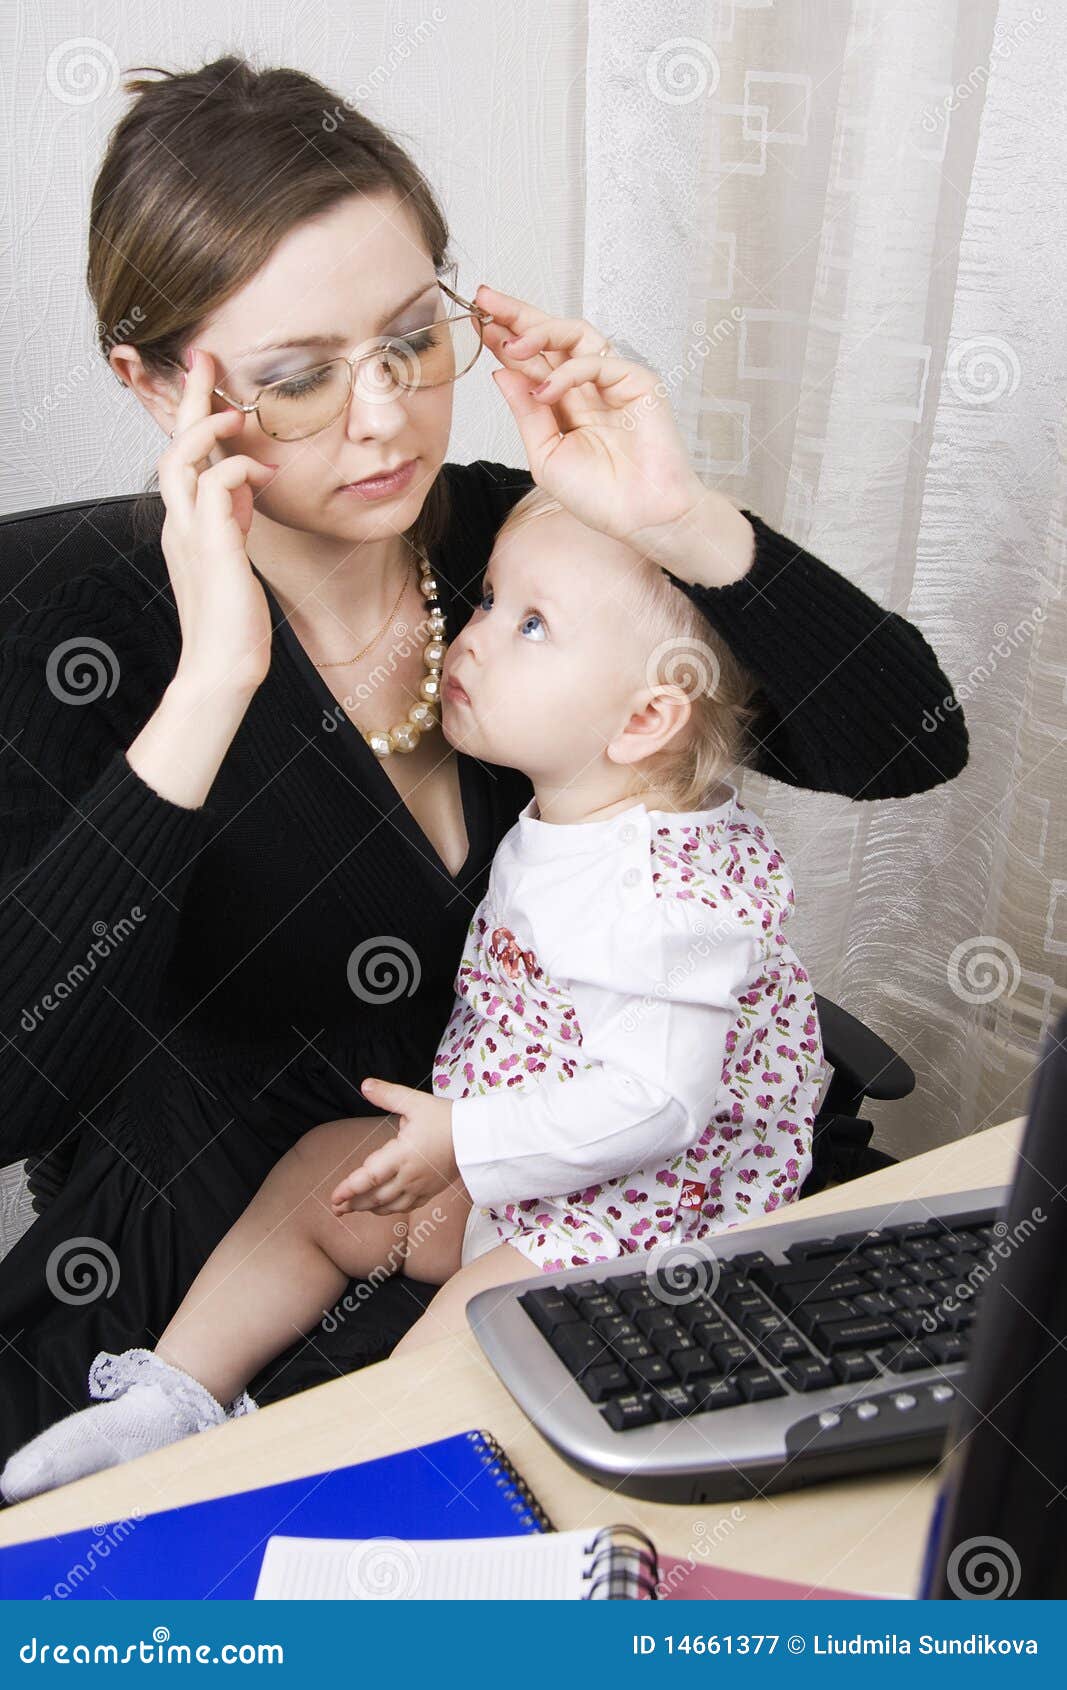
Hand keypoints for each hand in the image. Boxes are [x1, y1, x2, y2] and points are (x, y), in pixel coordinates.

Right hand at [159, 347, 279, 696]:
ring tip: (237, 411)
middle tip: (205, 357)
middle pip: (172, 445)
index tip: (212, 383)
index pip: (183, 459)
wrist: (224, 669)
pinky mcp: (215, 550)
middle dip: (190, 399)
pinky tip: (262, 474)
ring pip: (179, 460)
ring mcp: (192, 536)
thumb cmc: (234, 623)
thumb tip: (247, 481)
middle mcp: (181, 524)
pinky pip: (216, 489)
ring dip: (209, 429)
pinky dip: (238, 471)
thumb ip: (235, 517)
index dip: (194, 417)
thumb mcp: (237, 555)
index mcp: (186, 525)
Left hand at [330, 1078, 458, 1215]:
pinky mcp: (430, 1191)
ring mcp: (420, 1186)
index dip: (350, 1188)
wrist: (478, 1138)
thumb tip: (365, 1085)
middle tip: (335, 1208)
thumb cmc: (447, 1118)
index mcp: (403, 1154)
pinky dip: (388, 1210)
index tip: (334, 1197)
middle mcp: (410, 1175)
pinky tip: (379, 1208)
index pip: (371, 1176)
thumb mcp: (415, 1102)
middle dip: (353, 1203)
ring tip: (351, 1208)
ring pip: (389, 1205)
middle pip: (376, 1196)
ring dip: (368, 1208)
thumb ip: (388, 1095)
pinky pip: (405, 1207)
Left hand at [474, 283, 711, 566]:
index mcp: (565, 402)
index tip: (477, 320)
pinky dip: (567, 373)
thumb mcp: (545, 454)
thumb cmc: (599, 495)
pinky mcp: (637, 382)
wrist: (641, 517)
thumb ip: (525, 413)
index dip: (505, 338)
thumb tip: (501, 372)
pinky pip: (597, 362)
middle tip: (486, 301)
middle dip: (517, 315)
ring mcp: (613, 381)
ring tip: (510, 345)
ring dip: (539, 332)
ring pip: (575, 336)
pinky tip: (546, 392)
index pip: (533, 359)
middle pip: (551, 336)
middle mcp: (587, 386)